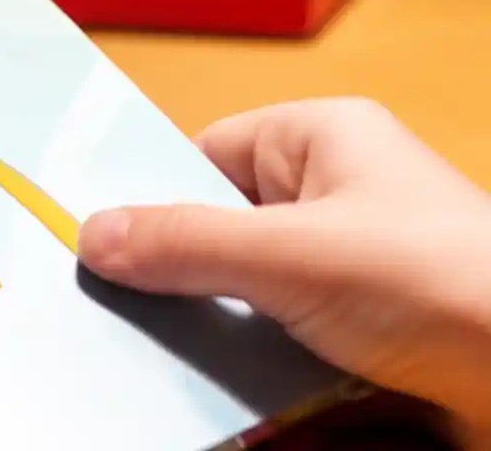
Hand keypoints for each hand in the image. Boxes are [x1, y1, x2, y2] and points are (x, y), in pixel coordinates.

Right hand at [78, 98, 490, 448]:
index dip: (152, 195)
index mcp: (322, 141)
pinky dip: (247, 367)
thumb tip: (92, 236)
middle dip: (174, 277)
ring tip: (156, 360)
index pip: (205, 156)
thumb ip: (186, 244)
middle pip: (218, 231)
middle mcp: (334, 197)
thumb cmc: (441, 282)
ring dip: (209, 331)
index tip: (93, 242)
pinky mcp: (362, 333)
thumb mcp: (293, 255)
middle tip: (114, 312)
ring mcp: (350, 269)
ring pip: (243, 294)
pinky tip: (217, 393)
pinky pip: (277, 340)